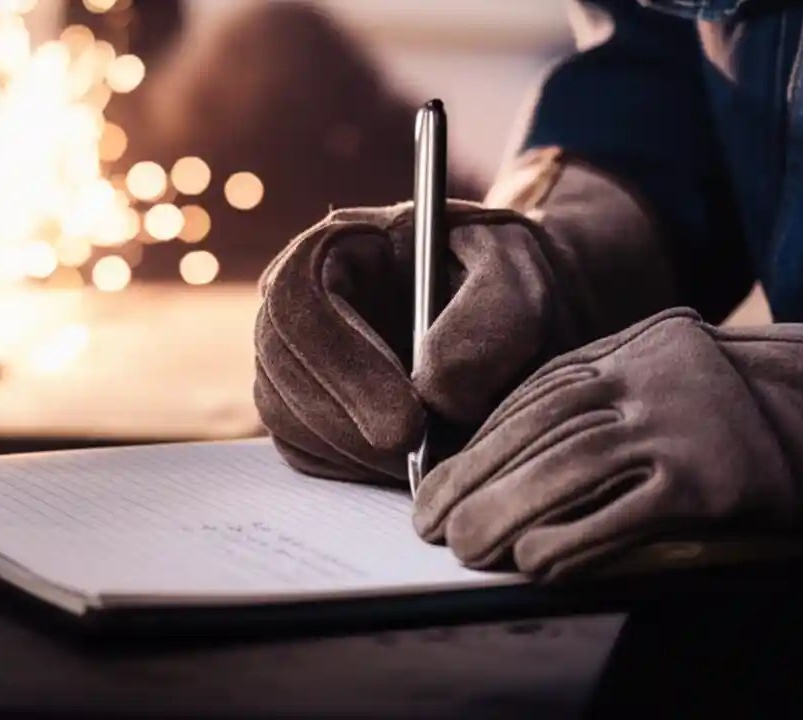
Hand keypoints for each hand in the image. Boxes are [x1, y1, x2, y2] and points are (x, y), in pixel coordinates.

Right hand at [254, 201, 580, 482]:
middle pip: (282, 368)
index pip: (300, 302)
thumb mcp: (520, 282)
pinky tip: (411, 458)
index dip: (344, 367)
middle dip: (350, 424)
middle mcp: (296, 301)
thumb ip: (489, 324)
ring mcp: (292, 358)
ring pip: (289, 419)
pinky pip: (306, 452)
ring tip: (434, 451)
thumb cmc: (509, 286)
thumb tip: (433, 394)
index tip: (409, 424)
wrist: (511, 320)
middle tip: (418, 460)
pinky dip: (356, 469)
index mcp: (334, 245)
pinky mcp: (302, 410)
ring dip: (359, 452)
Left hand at [412, 308, 802, 580]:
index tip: (441, 478)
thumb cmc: (757, 416)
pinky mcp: (713, 480)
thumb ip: (607, 398)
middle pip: (540, 428)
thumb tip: (517, 460)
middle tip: (431, 522)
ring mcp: (684, 423)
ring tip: (464, 548)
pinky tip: (533, 564)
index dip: (480, 440)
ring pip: (567, 467)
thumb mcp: (676, 380)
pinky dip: (569, 540)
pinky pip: (622, 514)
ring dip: (503, 513)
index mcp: (638, 345)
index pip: (536, 393)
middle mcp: (654, 374)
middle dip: (474, 478)